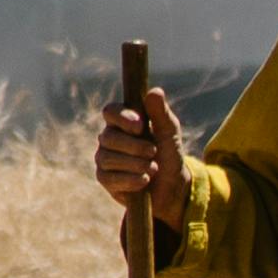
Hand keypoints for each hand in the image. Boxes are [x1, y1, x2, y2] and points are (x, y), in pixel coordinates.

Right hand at [92, 88, 188, 236]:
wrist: (172, 186)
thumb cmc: (169, 154)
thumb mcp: (169, 132)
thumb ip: (161, 113)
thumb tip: (155, 91)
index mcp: (123, 121)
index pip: (110, 112)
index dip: (122, 117)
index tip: (140, 126)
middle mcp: (109, 138)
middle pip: (108, 137)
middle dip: (134, 146)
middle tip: (154, 152)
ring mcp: (104, 158)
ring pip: (106, 158)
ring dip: (134, 164)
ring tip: (153, 168)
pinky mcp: (105, 179)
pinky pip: (108, 178)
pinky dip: (130, 180)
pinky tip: (144, 181)